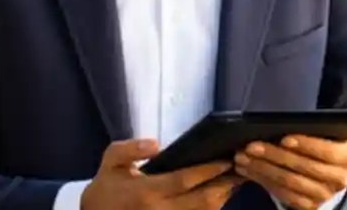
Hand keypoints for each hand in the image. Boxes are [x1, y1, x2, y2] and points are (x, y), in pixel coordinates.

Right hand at [81, 138, 243, 209]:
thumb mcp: (109, 163)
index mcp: (146, 193)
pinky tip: (219, 197)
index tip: (226, 159)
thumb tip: (155, 144)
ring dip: (222, 199)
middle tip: (241, 169)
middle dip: (225, 185)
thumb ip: (129, 149)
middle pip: (202, 201)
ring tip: (235, 181)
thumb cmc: (105, 191)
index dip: (209, 170)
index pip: (185, 180)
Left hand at [233, 101, 346, 209]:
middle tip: (251, 145)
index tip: (284, 137)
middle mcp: (338, 180)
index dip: (306, 145)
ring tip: (243, 156)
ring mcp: (322, 195)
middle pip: (302, 167)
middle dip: (275, 155)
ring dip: (263, 169)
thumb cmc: (331, 144)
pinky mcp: (307, 206)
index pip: (326, 152)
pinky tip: (247, 169)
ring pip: (289, 182)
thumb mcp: (341, 130)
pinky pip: (281, 194)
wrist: (332, 175)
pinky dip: (262, 181)